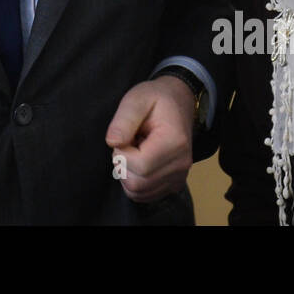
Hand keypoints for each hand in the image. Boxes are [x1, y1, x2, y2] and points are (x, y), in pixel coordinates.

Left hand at [105, 76, 196, 202]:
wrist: (178, 102)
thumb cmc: (156, 99)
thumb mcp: (137, 99)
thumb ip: (124, 120)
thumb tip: (112, 142)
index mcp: (174, 142)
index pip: (140, 166)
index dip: (122, 154)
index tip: (125, 136)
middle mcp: (181, 164)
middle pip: (138, 183)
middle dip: (123, 165)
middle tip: (128, 143)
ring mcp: (179, 177)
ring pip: (139, 192)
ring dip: (127, 174)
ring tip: (134, 150)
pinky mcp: (174, 184)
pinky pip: (145, 195)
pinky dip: (135, 182)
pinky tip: (139, 161)